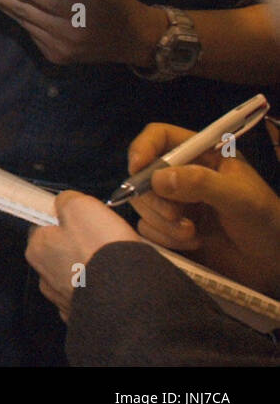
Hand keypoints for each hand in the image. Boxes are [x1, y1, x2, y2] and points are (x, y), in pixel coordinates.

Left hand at [0, 0, 164, 67]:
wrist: (135, 41)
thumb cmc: (119, 4)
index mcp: (88, 12)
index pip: (52, 0)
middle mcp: (71, 33)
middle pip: (29, 11)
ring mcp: (61, 48)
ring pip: (25, 22)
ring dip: (1, 5)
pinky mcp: (55, 57)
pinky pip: (30, 32)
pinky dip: (16, 17)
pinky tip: (1, 4)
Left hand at [25, 191, 140, 320]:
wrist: (127, 296)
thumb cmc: (100, 249)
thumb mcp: (80, 206)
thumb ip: (65, 201)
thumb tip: (64, 202)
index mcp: (36, 249)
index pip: (44, 228)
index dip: (65, 222)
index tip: (84, 223)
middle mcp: (44, 278)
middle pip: (60, 253)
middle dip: (79, 247)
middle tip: (102, 242)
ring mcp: (64, 300)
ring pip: (77, 276)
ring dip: (91, 269)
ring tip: (113, 263)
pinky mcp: (86, 316)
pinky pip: (92, 296)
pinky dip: (102, 290)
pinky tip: (115, 284)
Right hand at [128, 123, 279, 297]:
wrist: (273, 266)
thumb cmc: (265, 223)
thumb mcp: (241, 198)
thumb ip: (202, 183)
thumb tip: (157, 179)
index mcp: (202, 155)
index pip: (159, 137)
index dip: (143, 148)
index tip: (137, 170)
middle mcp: (182, 175)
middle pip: (143, 174)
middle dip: (153, 197)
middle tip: (175, 216)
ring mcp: (174, 203)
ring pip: (142, 204)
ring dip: (163, 222)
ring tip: (193, 234)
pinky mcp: (169, 230)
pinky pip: (147, 229)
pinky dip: (165, 238)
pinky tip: (192, 245)